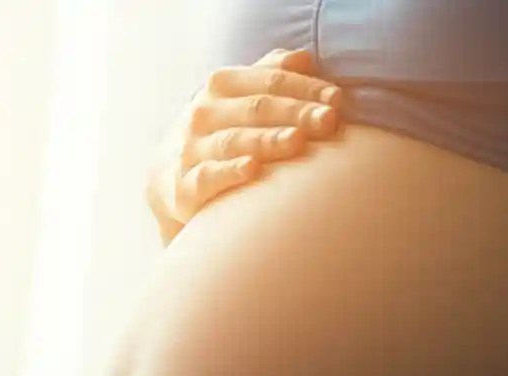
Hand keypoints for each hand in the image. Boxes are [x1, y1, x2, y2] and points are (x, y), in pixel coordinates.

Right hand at [146, 48, 342, 243]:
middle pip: (255, 109)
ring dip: (267, 140)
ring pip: (233, 140)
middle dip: (295, 113)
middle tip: (328, 121)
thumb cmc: (219, 132)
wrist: (172, 178)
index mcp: (219, 86)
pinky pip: (207, 176)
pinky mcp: (184, 186)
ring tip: (298, 141)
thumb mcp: (238, 98)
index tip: (336, 100)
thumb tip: (304, 58)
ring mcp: (191, 149)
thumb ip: (269, 75)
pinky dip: (228, 172)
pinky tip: (252, 168)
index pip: (268, 80)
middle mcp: (202, 114)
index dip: (304, 88)